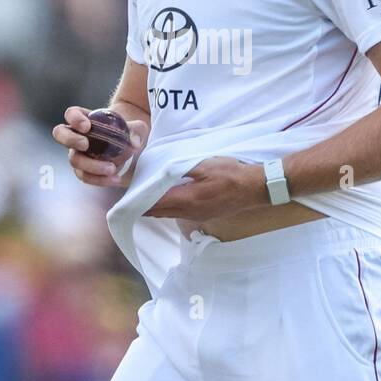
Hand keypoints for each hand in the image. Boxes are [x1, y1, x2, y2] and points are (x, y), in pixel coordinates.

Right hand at [52, 106, 147, 187]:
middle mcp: (76, 135)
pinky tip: (114, 179)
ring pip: (74, 160)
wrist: (131, 148)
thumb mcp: (138, 128)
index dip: (74, 118)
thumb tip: (134, 143)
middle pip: (60, 134)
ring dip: (91, 165)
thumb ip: (137, 131)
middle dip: (70, 139)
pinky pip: (86, 176)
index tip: (86, 126)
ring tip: (111, 168)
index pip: (71, 114)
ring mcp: (78, 154)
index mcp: (85, 118)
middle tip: (85, 145)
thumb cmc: (130, 132)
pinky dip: (99, 179)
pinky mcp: (85, 170)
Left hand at [142, 157, 265, 221]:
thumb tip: (161, 171)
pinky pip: (179, 214)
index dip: (138, 201)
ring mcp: (197, 216)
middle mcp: (189, 212)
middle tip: (130, 195)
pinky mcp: (204, 215)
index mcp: (187, 200)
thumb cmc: (231, 174)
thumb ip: (181, 168)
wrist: (255, 188)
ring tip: (145, 195)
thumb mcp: (205, 164)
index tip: (126, 195)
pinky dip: (168, 207)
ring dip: (156, 207)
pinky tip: (168, 197)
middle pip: (158, 213)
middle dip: (143, 205)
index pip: (155, 204)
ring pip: (168, 214)